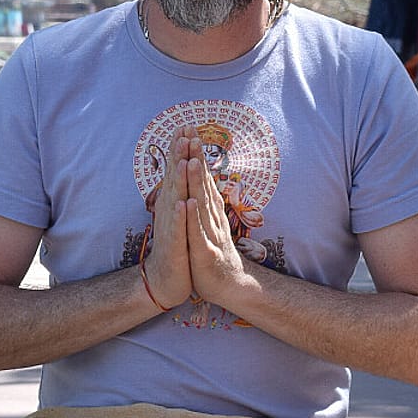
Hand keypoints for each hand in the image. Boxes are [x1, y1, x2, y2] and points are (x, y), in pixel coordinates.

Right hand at [141, 126, 194, 309]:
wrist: (167, 279)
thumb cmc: (177, 246)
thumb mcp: (180, 215)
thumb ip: (180, 191)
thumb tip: (183, 167)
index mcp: (174, 201)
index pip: (178, 170)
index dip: (181, 148)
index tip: (186, 126)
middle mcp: (170, 209)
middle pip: (174, 177)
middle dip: (179, 153)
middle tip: (183, 130)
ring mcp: (171, 226)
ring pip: (175, 198)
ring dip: (178, 179)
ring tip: (182, 159)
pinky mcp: (174, 245)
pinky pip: (177, 229)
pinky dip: (180, 216)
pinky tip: (181, 203)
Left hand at [183, 133, 247, 303]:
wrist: (229, 286)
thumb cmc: (213, 253)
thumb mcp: (207, 223)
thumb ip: (205, 200)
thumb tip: (200, 178)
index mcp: (210, 211)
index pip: (202, 178)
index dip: (196, 155)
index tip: (189, 132)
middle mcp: (212, 217)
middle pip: (203, 185)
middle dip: (196, 159)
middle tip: (192, 135)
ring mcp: (210, 234)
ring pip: (202, 204)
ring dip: (196, 182)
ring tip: (190, 160)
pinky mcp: (205, 253)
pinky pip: (197, 233)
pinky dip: (192, 217)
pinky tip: (187, 202)